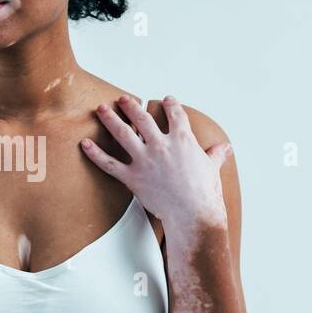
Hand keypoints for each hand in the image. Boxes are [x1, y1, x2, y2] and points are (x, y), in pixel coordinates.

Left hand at [80, 94, 230, 229]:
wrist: (193, 213)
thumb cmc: (205, 193)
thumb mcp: (212, 168)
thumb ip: (215, 155)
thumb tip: (226, 147)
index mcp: (183, 140)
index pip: (176, 114)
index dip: (171, 105)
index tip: (167, 99)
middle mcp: (161, 145)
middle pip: (143, 118)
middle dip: (131, 106)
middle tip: (123, 99)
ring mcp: (145, 160)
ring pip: (123, 134)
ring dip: (110, 119)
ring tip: (101, 109)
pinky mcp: (132, 177)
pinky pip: (109, 164)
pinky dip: (95, 154)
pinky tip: (85, 144)